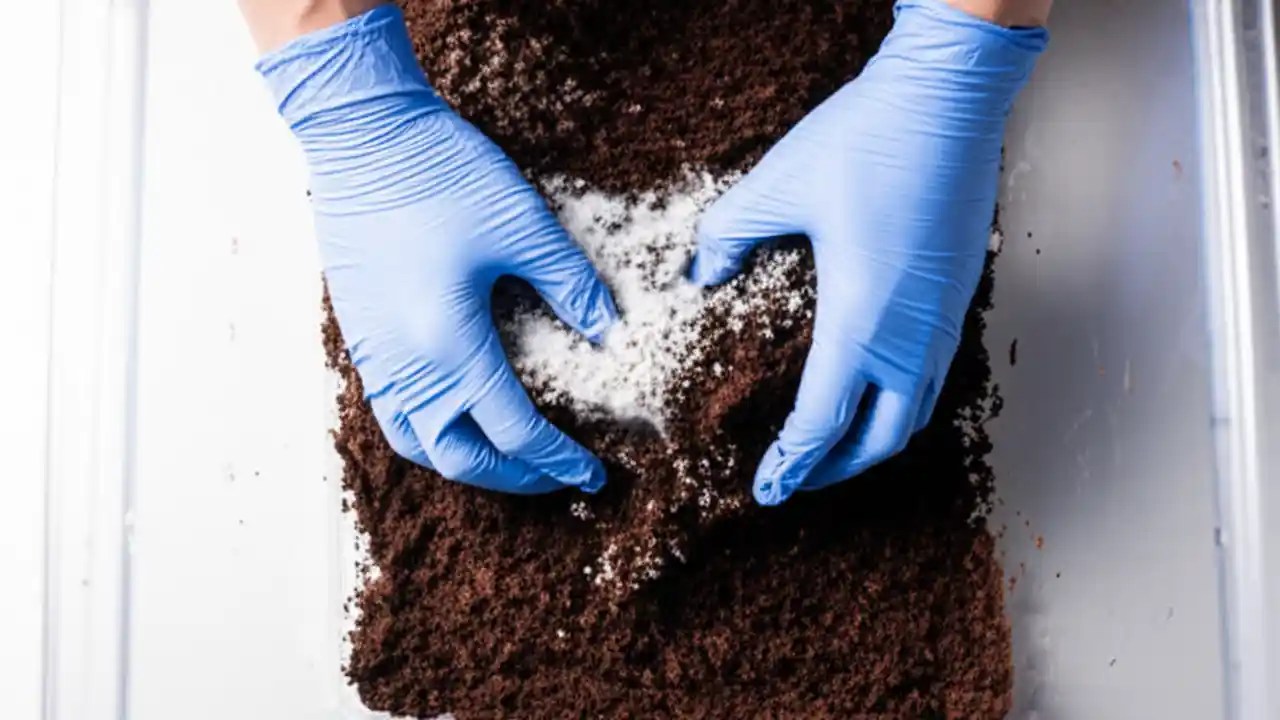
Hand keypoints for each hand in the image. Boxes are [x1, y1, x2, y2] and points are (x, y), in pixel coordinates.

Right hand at [258, 6, 616, 493]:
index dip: (558, 460)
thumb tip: (610, 331)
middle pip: (458, 457)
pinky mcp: (359, 335)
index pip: (514, 432)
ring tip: (508, 453)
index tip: (592, 474)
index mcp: (450, 347)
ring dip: (466, 460)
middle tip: (555, 473)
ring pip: (414, 441)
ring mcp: (374, 354)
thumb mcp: (524, 228)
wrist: (360, 133)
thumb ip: (573, 286)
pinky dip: (430, 429)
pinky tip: (460, 407)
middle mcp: (404, 366)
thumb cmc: (439, 173)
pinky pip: (391, 410)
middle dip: (513, 476)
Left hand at [690, 0, 1046, 504]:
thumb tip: (700, 274)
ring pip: (916, 412)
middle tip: (796, 481)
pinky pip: (933, 375)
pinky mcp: (957, 294)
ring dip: (874, 442)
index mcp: (861, 323)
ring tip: (836, 445)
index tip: (765, 491)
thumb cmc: (868, 140)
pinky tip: (874, 384)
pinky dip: (901, 403)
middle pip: (881, 440)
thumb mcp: (776, 187)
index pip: (822, 422)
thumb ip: (726, 236)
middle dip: (835, 471)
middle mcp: (910, 336)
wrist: (950, 96)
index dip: (791, 464)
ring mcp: (943, 319)